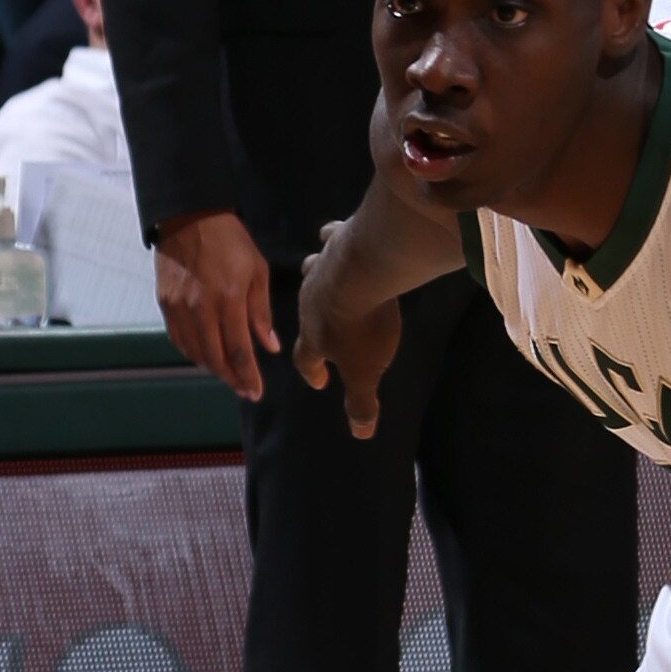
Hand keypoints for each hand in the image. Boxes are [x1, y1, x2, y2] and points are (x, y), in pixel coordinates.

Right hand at [154, 209, 276, 398]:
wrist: (190, 216)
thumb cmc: (230, 241)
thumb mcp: (256, 271)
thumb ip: (261, 312)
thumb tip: (269, 347)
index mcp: (228, 300)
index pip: (238, 351)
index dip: (248, 376)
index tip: (255, 393)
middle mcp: (200, 309)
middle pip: (214, 359)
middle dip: (231, 379)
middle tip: (244, 389)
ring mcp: (179, 307)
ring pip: (194, 352)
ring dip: (212, 367)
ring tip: (228, 373)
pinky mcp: (164, 303)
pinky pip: (178, 339)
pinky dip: (192, 352)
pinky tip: (204, 354)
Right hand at [294, 214, 405, 438]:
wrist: (362, 274)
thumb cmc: (361, 329)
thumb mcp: (365, 373)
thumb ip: (362, 402)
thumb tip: (361, 434)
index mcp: (312, 337)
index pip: (305, 359)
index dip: (312, 371)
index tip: (321, 380)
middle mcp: (308, 303)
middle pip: (306, 315)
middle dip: (315, 323)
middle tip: (328, 330)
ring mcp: (320, 270)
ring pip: (312, 274)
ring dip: (319, 280)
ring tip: (330, 283)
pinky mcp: (337, 242)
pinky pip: (330, 239)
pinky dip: (332, 240)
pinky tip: (336, 236)